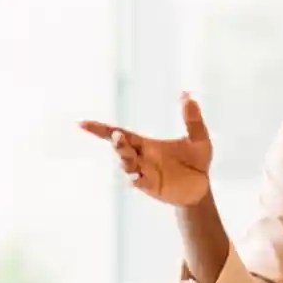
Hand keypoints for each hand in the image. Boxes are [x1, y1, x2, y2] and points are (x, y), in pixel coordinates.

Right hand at [79, 92, 212, 206]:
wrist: (201, 188)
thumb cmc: (196, 163)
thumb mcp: (198, 139)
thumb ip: (192, 119)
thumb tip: (187, 95)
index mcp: (146, 144)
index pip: (120, 135)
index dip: (101, 130)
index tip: (82, 124)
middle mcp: (141, 158)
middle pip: (120, 149)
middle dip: (116, 142)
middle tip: (117, 136)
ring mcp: (145, 173)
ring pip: (127, 165)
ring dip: (124, 157)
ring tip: (124, 148)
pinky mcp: (152, 187)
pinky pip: (140, 182)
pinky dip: (136, 179)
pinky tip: (135, 177)